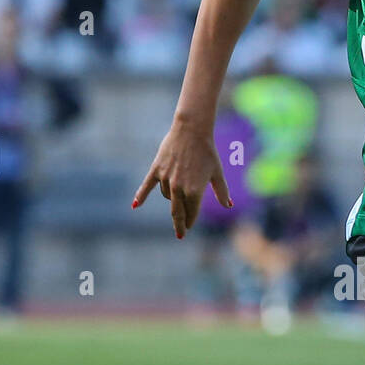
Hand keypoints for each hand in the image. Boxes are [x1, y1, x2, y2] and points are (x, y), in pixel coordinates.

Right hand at [132, 116, 231, 238]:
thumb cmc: (208, 152)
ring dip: (173, 199)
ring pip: (168, 196)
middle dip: (179, 224)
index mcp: (195, 191)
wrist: (192, 130)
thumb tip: (229, 206)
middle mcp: (179, 188)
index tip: (189, 227)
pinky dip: (140, 196)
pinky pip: (147, 187)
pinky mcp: (156, 170)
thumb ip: (222, 192)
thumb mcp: (217, 173)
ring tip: (180, 192)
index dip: (191, 221)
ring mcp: (166, 179)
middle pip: (177, 212)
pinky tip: (135, 206)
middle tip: (180, 234)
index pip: (192, 212)